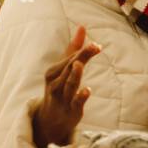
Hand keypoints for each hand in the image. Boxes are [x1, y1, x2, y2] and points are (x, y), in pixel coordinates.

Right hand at [31, 26, 98, 147]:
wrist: (50, 120)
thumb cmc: (59, 88)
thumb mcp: (64, 68)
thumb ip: (74, 48)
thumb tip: (82, 26)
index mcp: (54, 71)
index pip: (70, 58)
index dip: (83, 51)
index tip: (97, 44)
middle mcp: (56, 83)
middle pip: (70, 68)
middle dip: (81, 57)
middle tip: (94, 46)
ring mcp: (62, 97)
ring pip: (69, 84)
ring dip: (75, 74)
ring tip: (80, 64)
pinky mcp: (71, 110)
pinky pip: (75, 103)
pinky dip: (80, 97)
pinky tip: (87, 90)